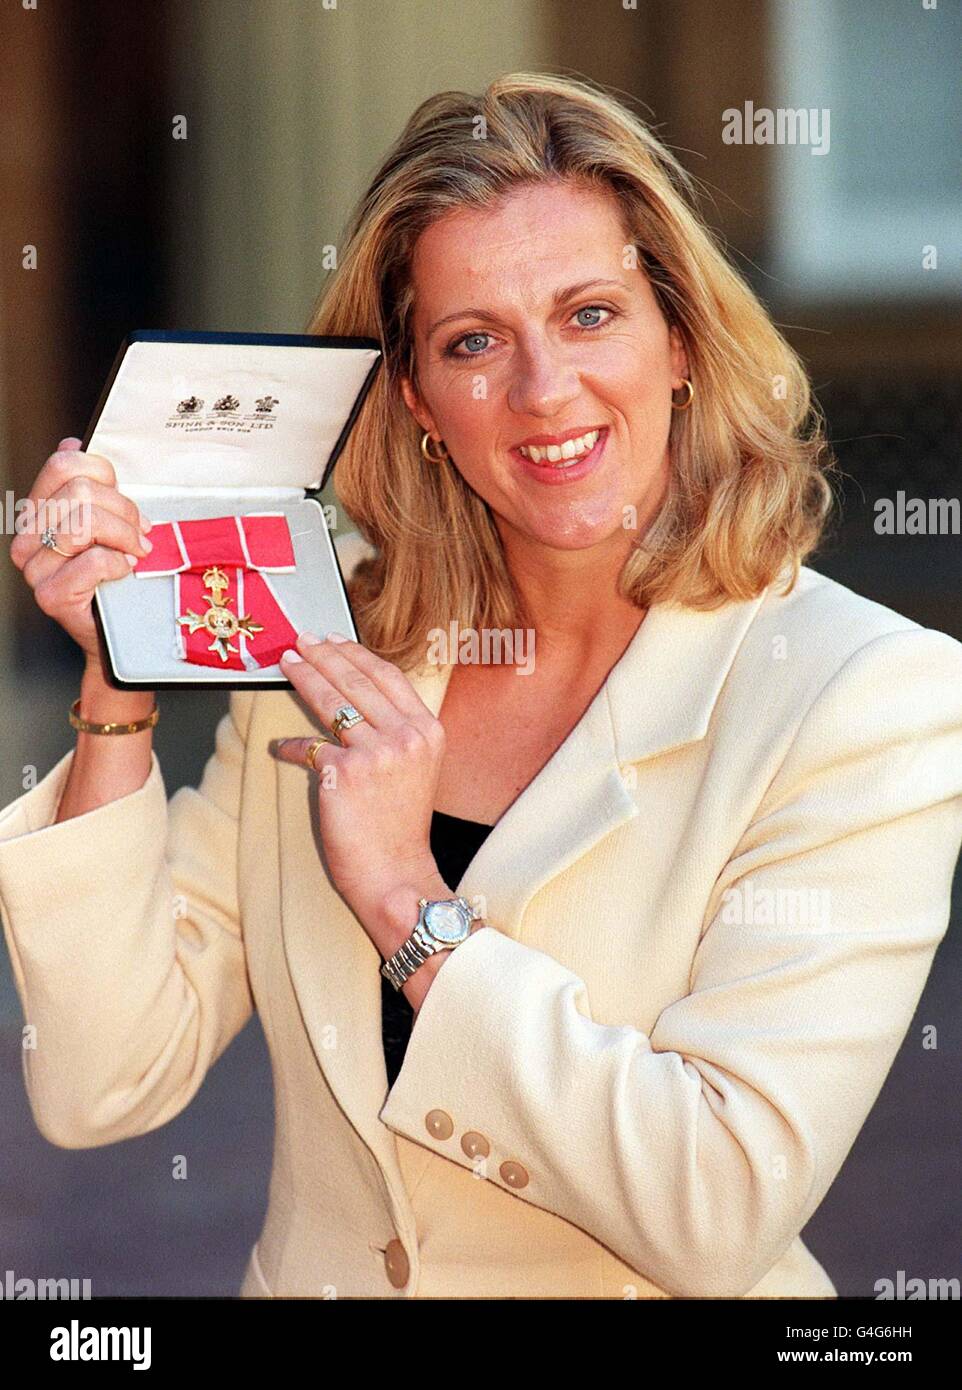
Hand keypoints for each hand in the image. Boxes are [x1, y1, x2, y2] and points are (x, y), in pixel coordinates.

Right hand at [9, 437, 153, 666]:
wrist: (117, 632)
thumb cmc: (114, 577)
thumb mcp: (107, 522)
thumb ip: (90, 485)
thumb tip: (73, 443)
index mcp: (38, 512)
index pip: (64, 465)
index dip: (104, 475)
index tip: (125, 500)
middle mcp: (28, 537)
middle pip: (79, 492)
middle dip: (124, 511)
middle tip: (141, 534)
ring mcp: (34, 568)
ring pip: (85, 522)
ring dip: (125, 536)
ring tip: (137, 551)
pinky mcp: (50, 596)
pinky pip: (92, 560)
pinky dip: (118, 564)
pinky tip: (123, 572)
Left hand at [272, 630, 448, 950]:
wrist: (395, 873)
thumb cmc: (400, 828)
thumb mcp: (416, 770)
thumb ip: (397, 734)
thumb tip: (356, 702)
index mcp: (427, 731)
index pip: (388, 677)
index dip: (357, 654)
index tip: (335, 640)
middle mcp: (406, 736)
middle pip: (357, 681)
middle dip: (325, 655)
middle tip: (302, 641)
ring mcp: (377, 753)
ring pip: (331, 702)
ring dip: (304, 678)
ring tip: (287, 663)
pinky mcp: (345, 773)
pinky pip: (308, 747)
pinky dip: (290, 746)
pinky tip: (280, 746)